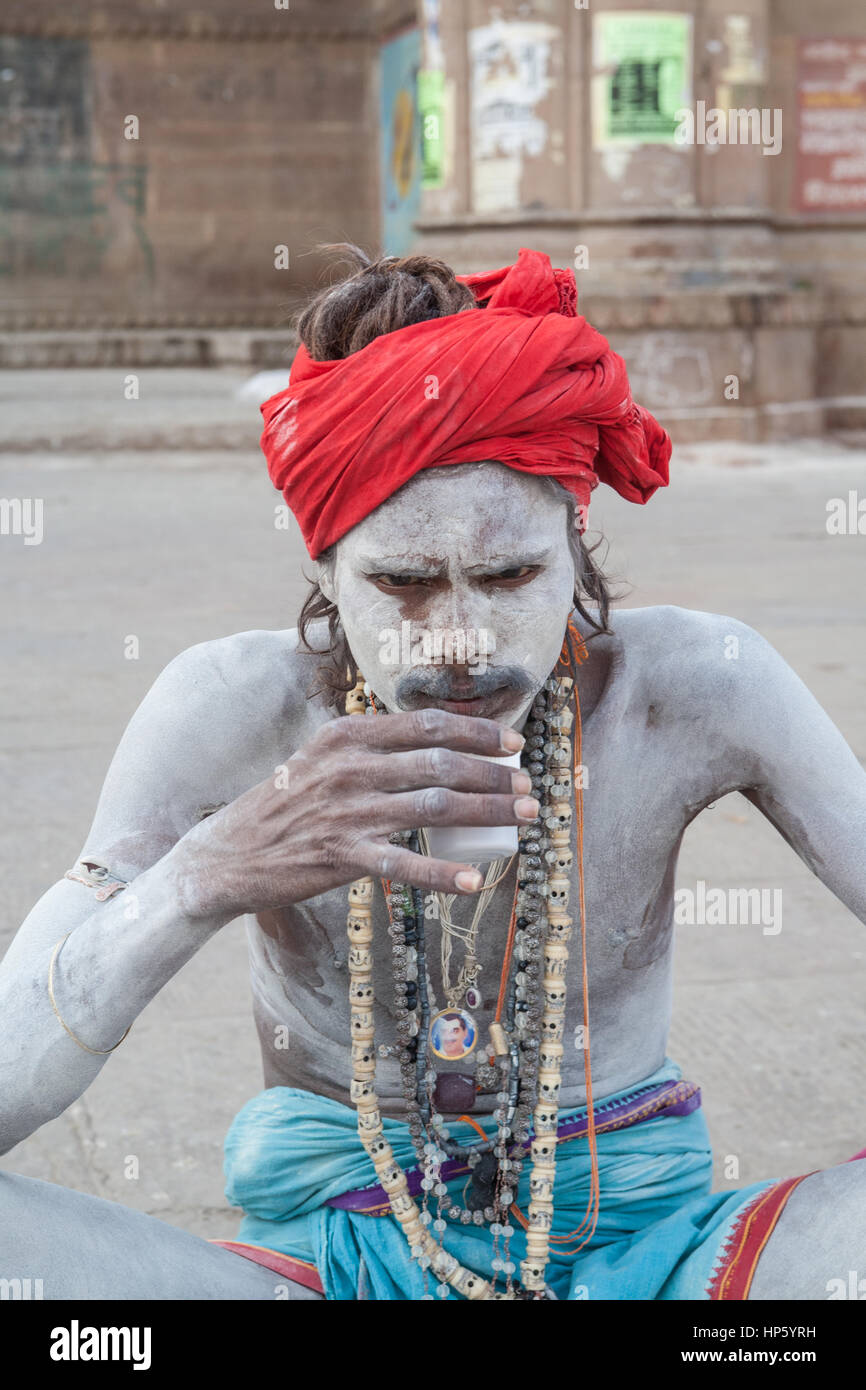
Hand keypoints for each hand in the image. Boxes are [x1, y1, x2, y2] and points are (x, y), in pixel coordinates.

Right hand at [175, 708, 537, 915]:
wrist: (228, 854)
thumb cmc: (282, 806)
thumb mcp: (319, 758)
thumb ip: (366, 747)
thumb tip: (426, 742)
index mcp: (346, 736)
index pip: (425, 724)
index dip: (476, 731)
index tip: (511, 742)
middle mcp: (350, 767)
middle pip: (439, 762)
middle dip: (493, 773)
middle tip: (525, 786)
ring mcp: (347, 811)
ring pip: (433, 807)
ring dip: (486, 812)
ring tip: (523, 817)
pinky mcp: (341, 856)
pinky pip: (403, 865)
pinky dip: (442, 875)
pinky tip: (473, 880)